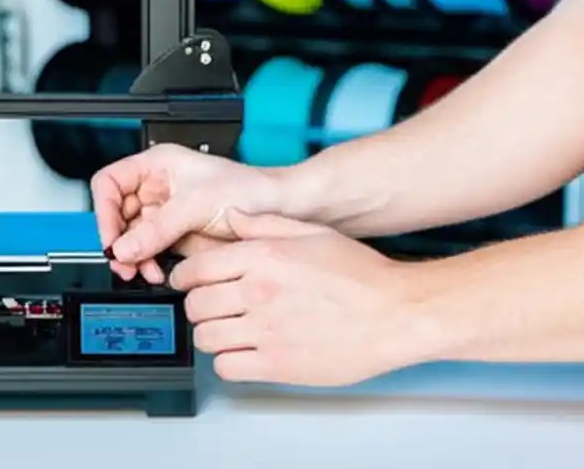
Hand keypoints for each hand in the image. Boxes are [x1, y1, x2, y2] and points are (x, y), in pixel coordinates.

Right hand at [90, 144, 285, 283]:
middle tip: (122, 260)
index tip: (111, 236)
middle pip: (116, 214)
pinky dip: (146, 264)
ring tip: (138, 270)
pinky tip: (155, 271)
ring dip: (130, 257)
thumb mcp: (195, 204)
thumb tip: (124, 248)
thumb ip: (157, 228)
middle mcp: (157, 189)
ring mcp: (165, 214)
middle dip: (117, 239)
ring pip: (130, 237)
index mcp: (157, 166)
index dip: (105, 210)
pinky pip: (148, 252)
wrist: (279, 212)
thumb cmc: (248, 190)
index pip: (110, 184)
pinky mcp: (175, 237)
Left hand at [171, 211, 427, 386]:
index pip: (195, 268)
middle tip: (209, 307)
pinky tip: (243, 353)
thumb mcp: (312, 233)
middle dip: (197, 306)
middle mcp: (259, 293)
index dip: (184, 277)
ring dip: (210, 334)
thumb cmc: (362, 275)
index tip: (187, 283)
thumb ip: (264, 224)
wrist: (399, 313)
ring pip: (205, 337)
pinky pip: (226, 367)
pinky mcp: (279, 365)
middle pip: (195, 304)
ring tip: (226, 331)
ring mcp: (267, 331)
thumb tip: (232, 216)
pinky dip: (228, 362)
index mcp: (263, 257)